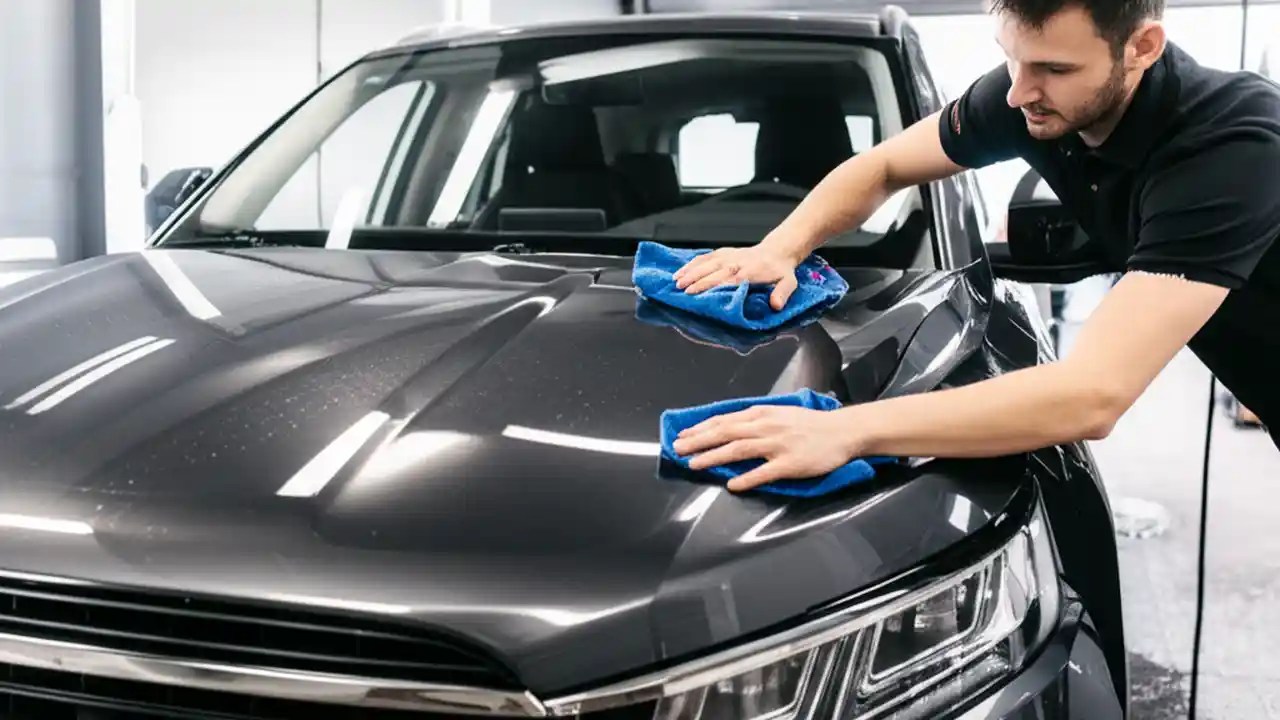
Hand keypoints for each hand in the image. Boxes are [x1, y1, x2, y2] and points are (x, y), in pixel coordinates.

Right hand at [672, 243, 800, 310]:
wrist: (777, 252)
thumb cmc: (780, 272)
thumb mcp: (789, 283)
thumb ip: (782, 293)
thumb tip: (775, 305)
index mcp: (749, 272)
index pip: (727, 280)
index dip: (711, 286)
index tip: (697, 293)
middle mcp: (735, 263)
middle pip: (712, 272)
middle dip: (696, 280)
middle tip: (681, 290)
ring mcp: (728, 256)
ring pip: (706, 263)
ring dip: (690, 272)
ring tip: (676, 281)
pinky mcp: (723, 253)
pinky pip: (705, 257)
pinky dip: (691, 264)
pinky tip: (680, 272)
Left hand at [672, 405, 855, 491]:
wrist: (843, 431)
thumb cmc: (810, 424)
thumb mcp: (779, 413)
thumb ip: (755, 420)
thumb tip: (729, 428)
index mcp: (762, 413)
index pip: (724, 420)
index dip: (701, 428)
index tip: (683, 435)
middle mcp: (766, 426)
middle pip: (726, 432)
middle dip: (699, 441)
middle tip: (678, 449)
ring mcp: (777, 445)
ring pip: (739, 449)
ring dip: (714, 457)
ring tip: (694, 464)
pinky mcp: (790, 463)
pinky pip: (764, 472)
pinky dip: (746, 478)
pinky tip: (731, 484)